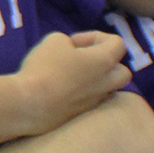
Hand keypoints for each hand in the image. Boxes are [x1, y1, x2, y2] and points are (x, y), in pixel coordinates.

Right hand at [11, 31, 130, 134]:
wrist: (30, 104)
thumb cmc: (45, 67)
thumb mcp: (54, 40)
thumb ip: (68, 42)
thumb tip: (70, 53)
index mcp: (104, 62)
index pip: (117, 43)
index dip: (95, 37)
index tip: (73, 42)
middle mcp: (106, 83)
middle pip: (123, 72)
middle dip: (108, 63)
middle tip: (84, 60)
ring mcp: (95, 102)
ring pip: (108, 89)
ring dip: (96, 80)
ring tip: (74, 76)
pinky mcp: (81, 115)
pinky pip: (91, 101)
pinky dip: (82, 94)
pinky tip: (62, 90)